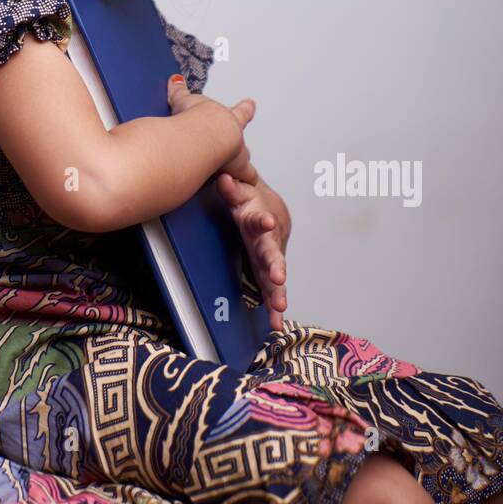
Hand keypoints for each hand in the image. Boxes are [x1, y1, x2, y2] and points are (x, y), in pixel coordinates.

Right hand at [167, 76, 257, 183]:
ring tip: (237, 170)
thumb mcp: (184, 101)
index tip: (251, 103)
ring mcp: (238, 152)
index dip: (245, 108)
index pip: (239, 110)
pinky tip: (242, 186)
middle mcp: (235, 133)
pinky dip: (244, 180)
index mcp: (225, 117)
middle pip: (241, 137)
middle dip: (239, 142)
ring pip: (244, 158)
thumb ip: (179, 91)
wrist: (204, 135)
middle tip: (236, 144)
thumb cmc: (195, 119)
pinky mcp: (238, 169)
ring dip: (239, 162)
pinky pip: (245, 176)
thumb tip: (175, 80)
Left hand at [214, 171, 290, 333]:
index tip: (268, 222)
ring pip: (275, 278)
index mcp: (259, 222)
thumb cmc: (251, 202)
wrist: (271, 208)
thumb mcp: (239, 193)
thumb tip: (223, 178)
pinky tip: (276, 324)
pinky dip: (274, 308)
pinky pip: (271, 291)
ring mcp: (270, 260)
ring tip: (280, 308)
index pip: (261, 220)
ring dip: (278, 292)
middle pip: (273, 254)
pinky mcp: (267, 273)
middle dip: (276, 266)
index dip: (264, 221)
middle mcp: (268, 243)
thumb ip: (230, 189)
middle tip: (279, 276)